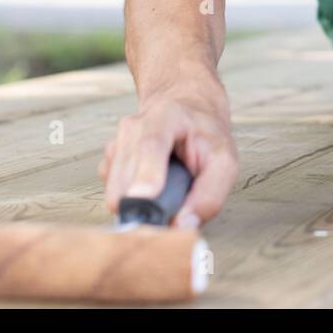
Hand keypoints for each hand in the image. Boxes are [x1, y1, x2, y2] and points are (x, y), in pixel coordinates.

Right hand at [99, 70, 237, 229]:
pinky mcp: (108, 158)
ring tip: (166, 187)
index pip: (151, 146)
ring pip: (117, 191)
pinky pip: (113, 192)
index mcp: (166, 117)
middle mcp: (133, 126)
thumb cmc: (205, 136)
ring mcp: (117, 141)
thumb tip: (182, 227)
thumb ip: (210, 195)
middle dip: (147, 205)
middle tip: (171, 211)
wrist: (183, 105)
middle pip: (127, 178)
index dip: (146, 175)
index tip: (143, 200)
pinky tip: (151, 182)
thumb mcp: (224, 161)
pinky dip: (133, 196)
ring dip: (141, 202)